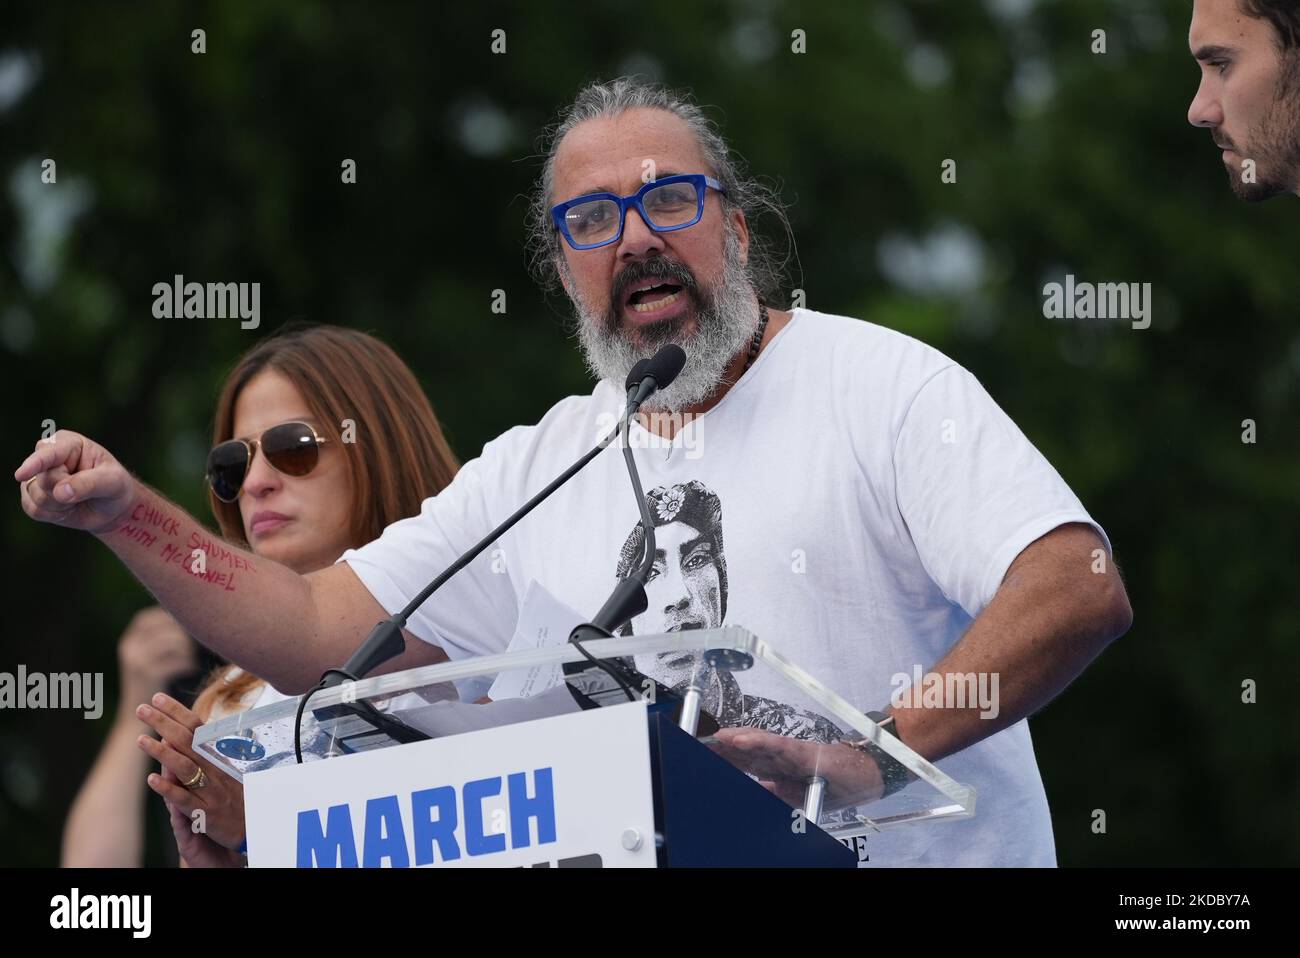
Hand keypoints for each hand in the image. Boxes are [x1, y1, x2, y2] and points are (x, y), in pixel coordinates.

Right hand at [15, 430, 135, 534]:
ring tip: (78, 498)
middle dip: (65, 493)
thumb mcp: (113, 482)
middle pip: (43, 479)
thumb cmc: (115, 487)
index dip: (36, 464)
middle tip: (86, 492)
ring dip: (61, 505)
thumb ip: (88, 484)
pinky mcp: (31, 495)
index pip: (48, 453)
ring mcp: (36, 476)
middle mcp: (47, 456)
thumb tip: (60, 492)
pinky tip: (67, 508)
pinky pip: (34, 510)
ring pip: (36, 497)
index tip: (22, 474)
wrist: (112, 507)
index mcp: (68, 443)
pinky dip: (54, 515)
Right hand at [118, 608, 197, 705]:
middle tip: (191, 645)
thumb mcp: (146, 658)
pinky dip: (188, 663)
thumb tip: (179, 617)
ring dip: (186, 649)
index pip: (146, 619)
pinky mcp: (149, 674)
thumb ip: (155, 640)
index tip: (182, 623)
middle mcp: (129, 648)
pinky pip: (177, 660)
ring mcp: (137, 661)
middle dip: (181, 634)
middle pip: (163, 628)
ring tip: (190, 659)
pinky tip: (191, 668)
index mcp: (127, 642)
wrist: (138, 714)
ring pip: (172, 642)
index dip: (164, 617)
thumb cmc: (150, 683)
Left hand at [136, 693, 245, 851]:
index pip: (195, 728)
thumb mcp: (222, 770)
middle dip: (164, 723)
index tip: (158, 698)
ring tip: (140, 740)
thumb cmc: (236, 797)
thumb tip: (172, 736)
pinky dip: (169, 788)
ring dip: (162, 752)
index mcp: (216, 757)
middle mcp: (214, 769)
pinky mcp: (206, 813)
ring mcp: (210, 790)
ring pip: (185, 767)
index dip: (176, 712)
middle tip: (142, 708)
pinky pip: (185, 799)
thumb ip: (200, 754)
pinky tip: (152, 780)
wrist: (257, 825)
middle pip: (187, 741)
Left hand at [709, 727, 884, 810]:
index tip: (702, 749)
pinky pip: (778, 746)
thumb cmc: (841, 781)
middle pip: (745, 749)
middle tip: (696, 740)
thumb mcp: (803, 795)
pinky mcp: (806, 752)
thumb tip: (759, 788)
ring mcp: (792, 752)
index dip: (724, 754)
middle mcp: (782, 757)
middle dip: (721, 746)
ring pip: (757, 743)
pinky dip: (758, 741)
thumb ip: (779, 792)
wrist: (870, 774)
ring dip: (732, 740)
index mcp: (780, 767)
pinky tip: (741, 739)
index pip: (745, 759)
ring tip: (711, 737)